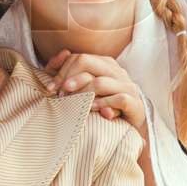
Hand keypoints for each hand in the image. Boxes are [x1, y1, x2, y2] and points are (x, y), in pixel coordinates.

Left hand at [46, 50, 162, 185]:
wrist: (131, 128)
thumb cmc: (104, 107)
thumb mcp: (86, 90)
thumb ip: (70, 74)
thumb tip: (56, 58)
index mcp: (105, 64)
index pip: (79, 57)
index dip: (61, 70)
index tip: (50, 88)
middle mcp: (117, 71)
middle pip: (87, 62)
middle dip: (68, 78)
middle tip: (59, 94)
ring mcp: (128, 86)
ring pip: (100, 81)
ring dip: (82, 92)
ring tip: (72, 103)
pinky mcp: (135, 104)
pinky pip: (118, 99)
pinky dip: (102, 104)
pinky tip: (91, 110)